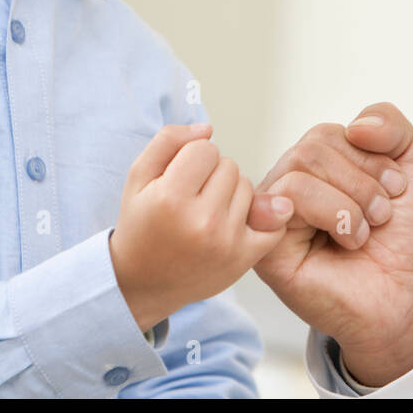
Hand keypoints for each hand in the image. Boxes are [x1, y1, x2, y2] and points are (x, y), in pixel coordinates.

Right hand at [109, 124, 292, 331]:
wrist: (142, 283)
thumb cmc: (140, 225)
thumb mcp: (138, 177)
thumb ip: (168, 141)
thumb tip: (208, 129)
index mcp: (171, 199)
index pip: (206, 148)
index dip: (191, 158)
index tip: (179, 177)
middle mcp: (203, 222)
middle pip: (230, 166)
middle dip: (212, 175)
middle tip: (192, 197)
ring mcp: (227, 242)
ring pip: (248, 188)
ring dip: (231, 194)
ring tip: (206, 212)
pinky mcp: (245, 259)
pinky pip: (275, 220)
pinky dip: (261, 217)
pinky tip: (237, 223)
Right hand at [254, 103, 412, 386]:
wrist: (407, 295)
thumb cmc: (405, 238)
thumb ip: (391, 124)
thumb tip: (354, 124)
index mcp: (320, 166)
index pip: (330, 132)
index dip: (371, 156)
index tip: (397, 190)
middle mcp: (292, 185)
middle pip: (314, 145)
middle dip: (363, 180)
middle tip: (382, 216)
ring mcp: (276, 213)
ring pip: (301, 165)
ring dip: (351, 201)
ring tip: (364, 233)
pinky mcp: (267, 244)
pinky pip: (288, 197)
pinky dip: (332, 212)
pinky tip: (346, 241)